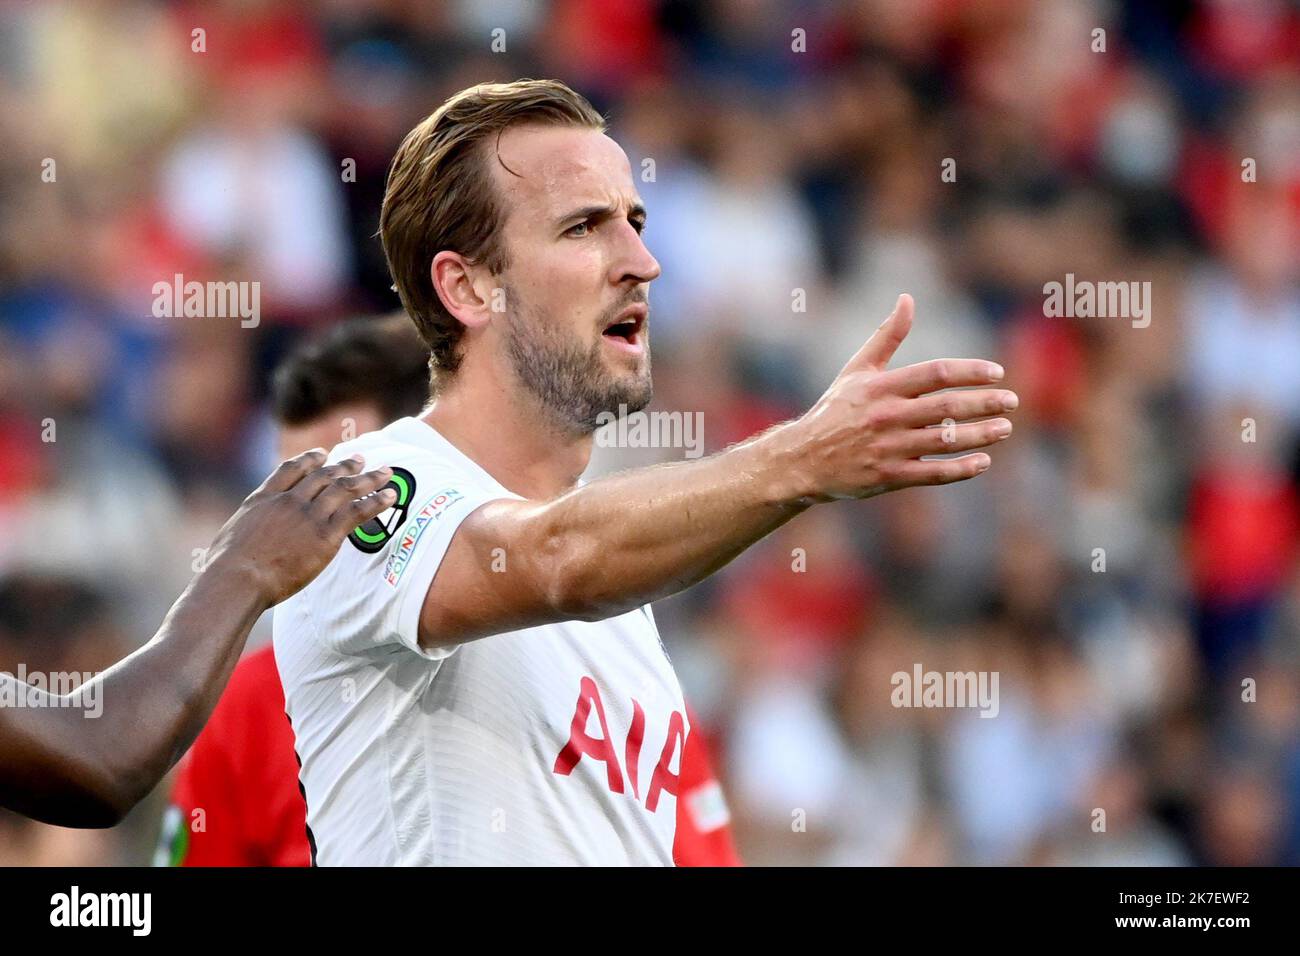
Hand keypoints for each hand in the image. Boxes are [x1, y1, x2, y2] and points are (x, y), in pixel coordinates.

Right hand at [204, 450, 396, 605]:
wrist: (236, 578)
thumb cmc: (225, 569)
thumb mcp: (230, 539)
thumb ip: (246, 533)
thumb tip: (238, 546)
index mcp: (263, 499)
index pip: (291, 469)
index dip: (309, 460)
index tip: (323, 454)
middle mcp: (288, 500)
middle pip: (323, 475)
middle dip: (345, 466)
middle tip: (361, 459)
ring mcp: (307, 515)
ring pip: (344, 488)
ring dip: (369, 478)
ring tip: (386, 472)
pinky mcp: (324, 535)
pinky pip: (357, 512)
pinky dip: (376, 501)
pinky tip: (390, 496)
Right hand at [791, 294, 1017, 501]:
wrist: (802, 459)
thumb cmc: (834, 410)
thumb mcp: (856, 370)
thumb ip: (886, 336)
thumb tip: (908, 299)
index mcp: (880, 386)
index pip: (935, 373)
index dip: (970, 371)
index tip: (997, 373)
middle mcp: (886, 416)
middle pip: (947, 406)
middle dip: (985, 403)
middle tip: (1012, 401)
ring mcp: (888, 448)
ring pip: (945, 440)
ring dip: (980, 434)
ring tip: (1004, 429)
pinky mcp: (888, 477)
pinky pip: (932, 474)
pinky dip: (961, 469)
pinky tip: (983, 462)